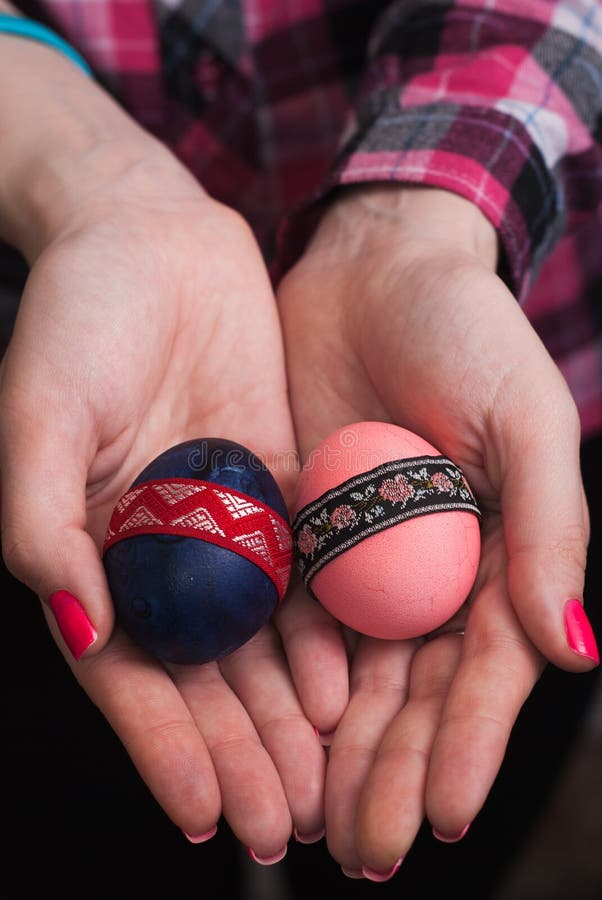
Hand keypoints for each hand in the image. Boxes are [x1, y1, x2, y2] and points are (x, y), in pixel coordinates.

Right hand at [0, 138, 324, 857]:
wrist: (150, 240)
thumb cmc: (76, 320)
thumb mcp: (38, 414)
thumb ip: (40, 526)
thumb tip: (78, 631)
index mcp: (94, 551)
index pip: (128, 673)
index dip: (163, 746)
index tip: (205, 814)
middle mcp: (163, 552)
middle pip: (204, 675)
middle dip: (240, 752)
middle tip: (285, 825)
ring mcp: (225, 522)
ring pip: (260, 640)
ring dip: (288, 714)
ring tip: (324, 783)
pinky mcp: (281, 484)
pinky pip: (305, 569)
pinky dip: (324, 630)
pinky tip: (350, 683)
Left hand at [276, 184, 596, 876]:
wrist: (373, 269)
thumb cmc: (465, 331)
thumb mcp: (525, 418)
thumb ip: (551, 528)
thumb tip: (575, 650)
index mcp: (498, 553)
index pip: (485, 668)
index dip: (467, 742)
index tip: (440, 811)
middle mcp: (432, 570)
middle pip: (415, 691)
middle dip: (392, 771)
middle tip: (363, 849)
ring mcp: (363, 557)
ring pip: (354, 675)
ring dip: (338, 752)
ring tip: (315, 824)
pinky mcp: (302, 531)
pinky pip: (294, 617)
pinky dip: (285, 680)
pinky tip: (270, 734)